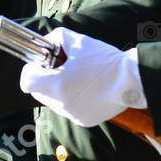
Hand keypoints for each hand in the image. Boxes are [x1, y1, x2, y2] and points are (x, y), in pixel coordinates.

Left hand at [20, 27, 142, 126]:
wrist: (133, 80)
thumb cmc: (105, 60)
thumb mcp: (78, 41)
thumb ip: (56, 39)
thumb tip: (47, 44)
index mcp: (56, 85)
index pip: (27, 82)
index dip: (31, 72)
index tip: (41, 65)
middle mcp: (61, 103)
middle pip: (40, 92)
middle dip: (46, 80)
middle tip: (61, 69)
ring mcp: (73, 114)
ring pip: (55, 101)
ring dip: (60, 90)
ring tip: (78, 78)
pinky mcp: (85, 121)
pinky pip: (70, 109)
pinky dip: (74, 100)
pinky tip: (89, 89)